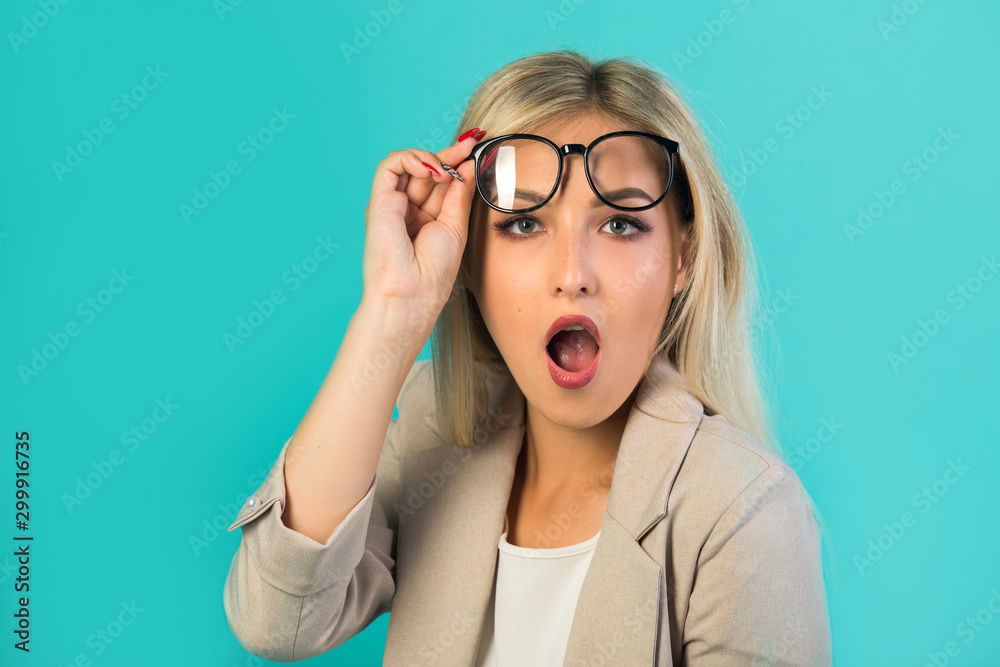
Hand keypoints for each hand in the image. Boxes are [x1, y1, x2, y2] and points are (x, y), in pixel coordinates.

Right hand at [361, 130, 482, 311]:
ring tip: (447, 170)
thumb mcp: (455, 226)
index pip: (440, 181)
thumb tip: (468, 165)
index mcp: (425, 218)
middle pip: (427, 169)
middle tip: (471, 144)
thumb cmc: (433, 273)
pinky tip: (432, 171)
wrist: (412, 295)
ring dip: (432, 158)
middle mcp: (407, 209)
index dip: (457, 163)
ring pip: (408, 163)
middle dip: (450, 154)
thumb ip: (459, 195)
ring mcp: (392, 204)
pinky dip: (411, 159)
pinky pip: (389, 166)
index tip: (477, 149)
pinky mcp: (378, 201)